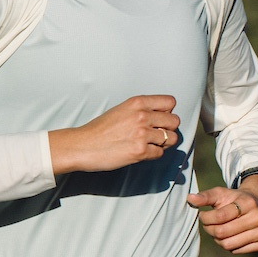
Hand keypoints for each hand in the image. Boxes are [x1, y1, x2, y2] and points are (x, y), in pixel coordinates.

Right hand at [48, 95, 181, 173]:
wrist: (83, 145)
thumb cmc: (100, 129)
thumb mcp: (122, 110)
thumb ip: (142, 110)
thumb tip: (163, 116)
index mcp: (137, 102)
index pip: (170, 102)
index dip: (167, 112)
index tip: (159, 119)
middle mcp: (141, 116)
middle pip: (175, 121)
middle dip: (168, 129)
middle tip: (156, 134)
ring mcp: (142, 134)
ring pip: (171, 138)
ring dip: (163, 143)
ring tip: (149, 144)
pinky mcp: (140, 151)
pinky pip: (160, 153)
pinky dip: (152, 154)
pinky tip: (140, 152)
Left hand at [189, 175, 257, 253]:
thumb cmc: (235, 199)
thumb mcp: (221, 194)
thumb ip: (205, 196)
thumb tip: (189, 198)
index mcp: (248, 203)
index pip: (220, 216)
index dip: (206, 218)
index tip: (203, 215)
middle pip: (222, 232)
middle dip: (210, 229)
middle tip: (209, 224)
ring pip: (228, 244)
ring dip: (218, 239)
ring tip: (218, 230)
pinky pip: (237, 250)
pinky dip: (230, 245)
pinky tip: (231, 235)